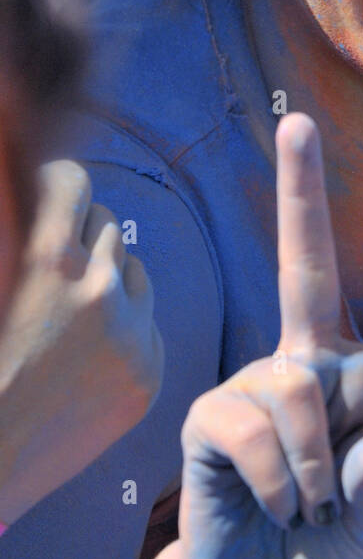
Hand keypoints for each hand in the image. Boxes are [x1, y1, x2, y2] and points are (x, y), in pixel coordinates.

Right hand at [0, 161, 163, 525]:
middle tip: (55, 276)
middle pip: (108, 226)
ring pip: (136, 273)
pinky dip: (125, 331)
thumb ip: (17, 243)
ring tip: (69, 321)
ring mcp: (130, 334)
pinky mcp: (148, 375)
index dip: (61, 192)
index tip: (55, 204)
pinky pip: (148, 323)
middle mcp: (98, 287)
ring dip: (110, 282)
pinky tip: (86, 360)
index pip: (75, 183)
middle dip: (83, 243)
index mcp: (46, 258)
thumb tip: (45, 195)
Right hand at [121, 113, 362, 558]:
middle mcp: (319, 364)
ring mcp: (263, 382)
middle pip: (309, 267)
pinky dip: (278, 490)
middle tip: (295, 120)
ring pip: (306, 397)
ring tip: (300, 508)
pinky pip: (262, 437)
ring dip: (314, 480)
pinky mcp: (215, 414)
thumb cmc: (326, 544)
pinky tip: (269, 503)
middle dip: (299, 191)